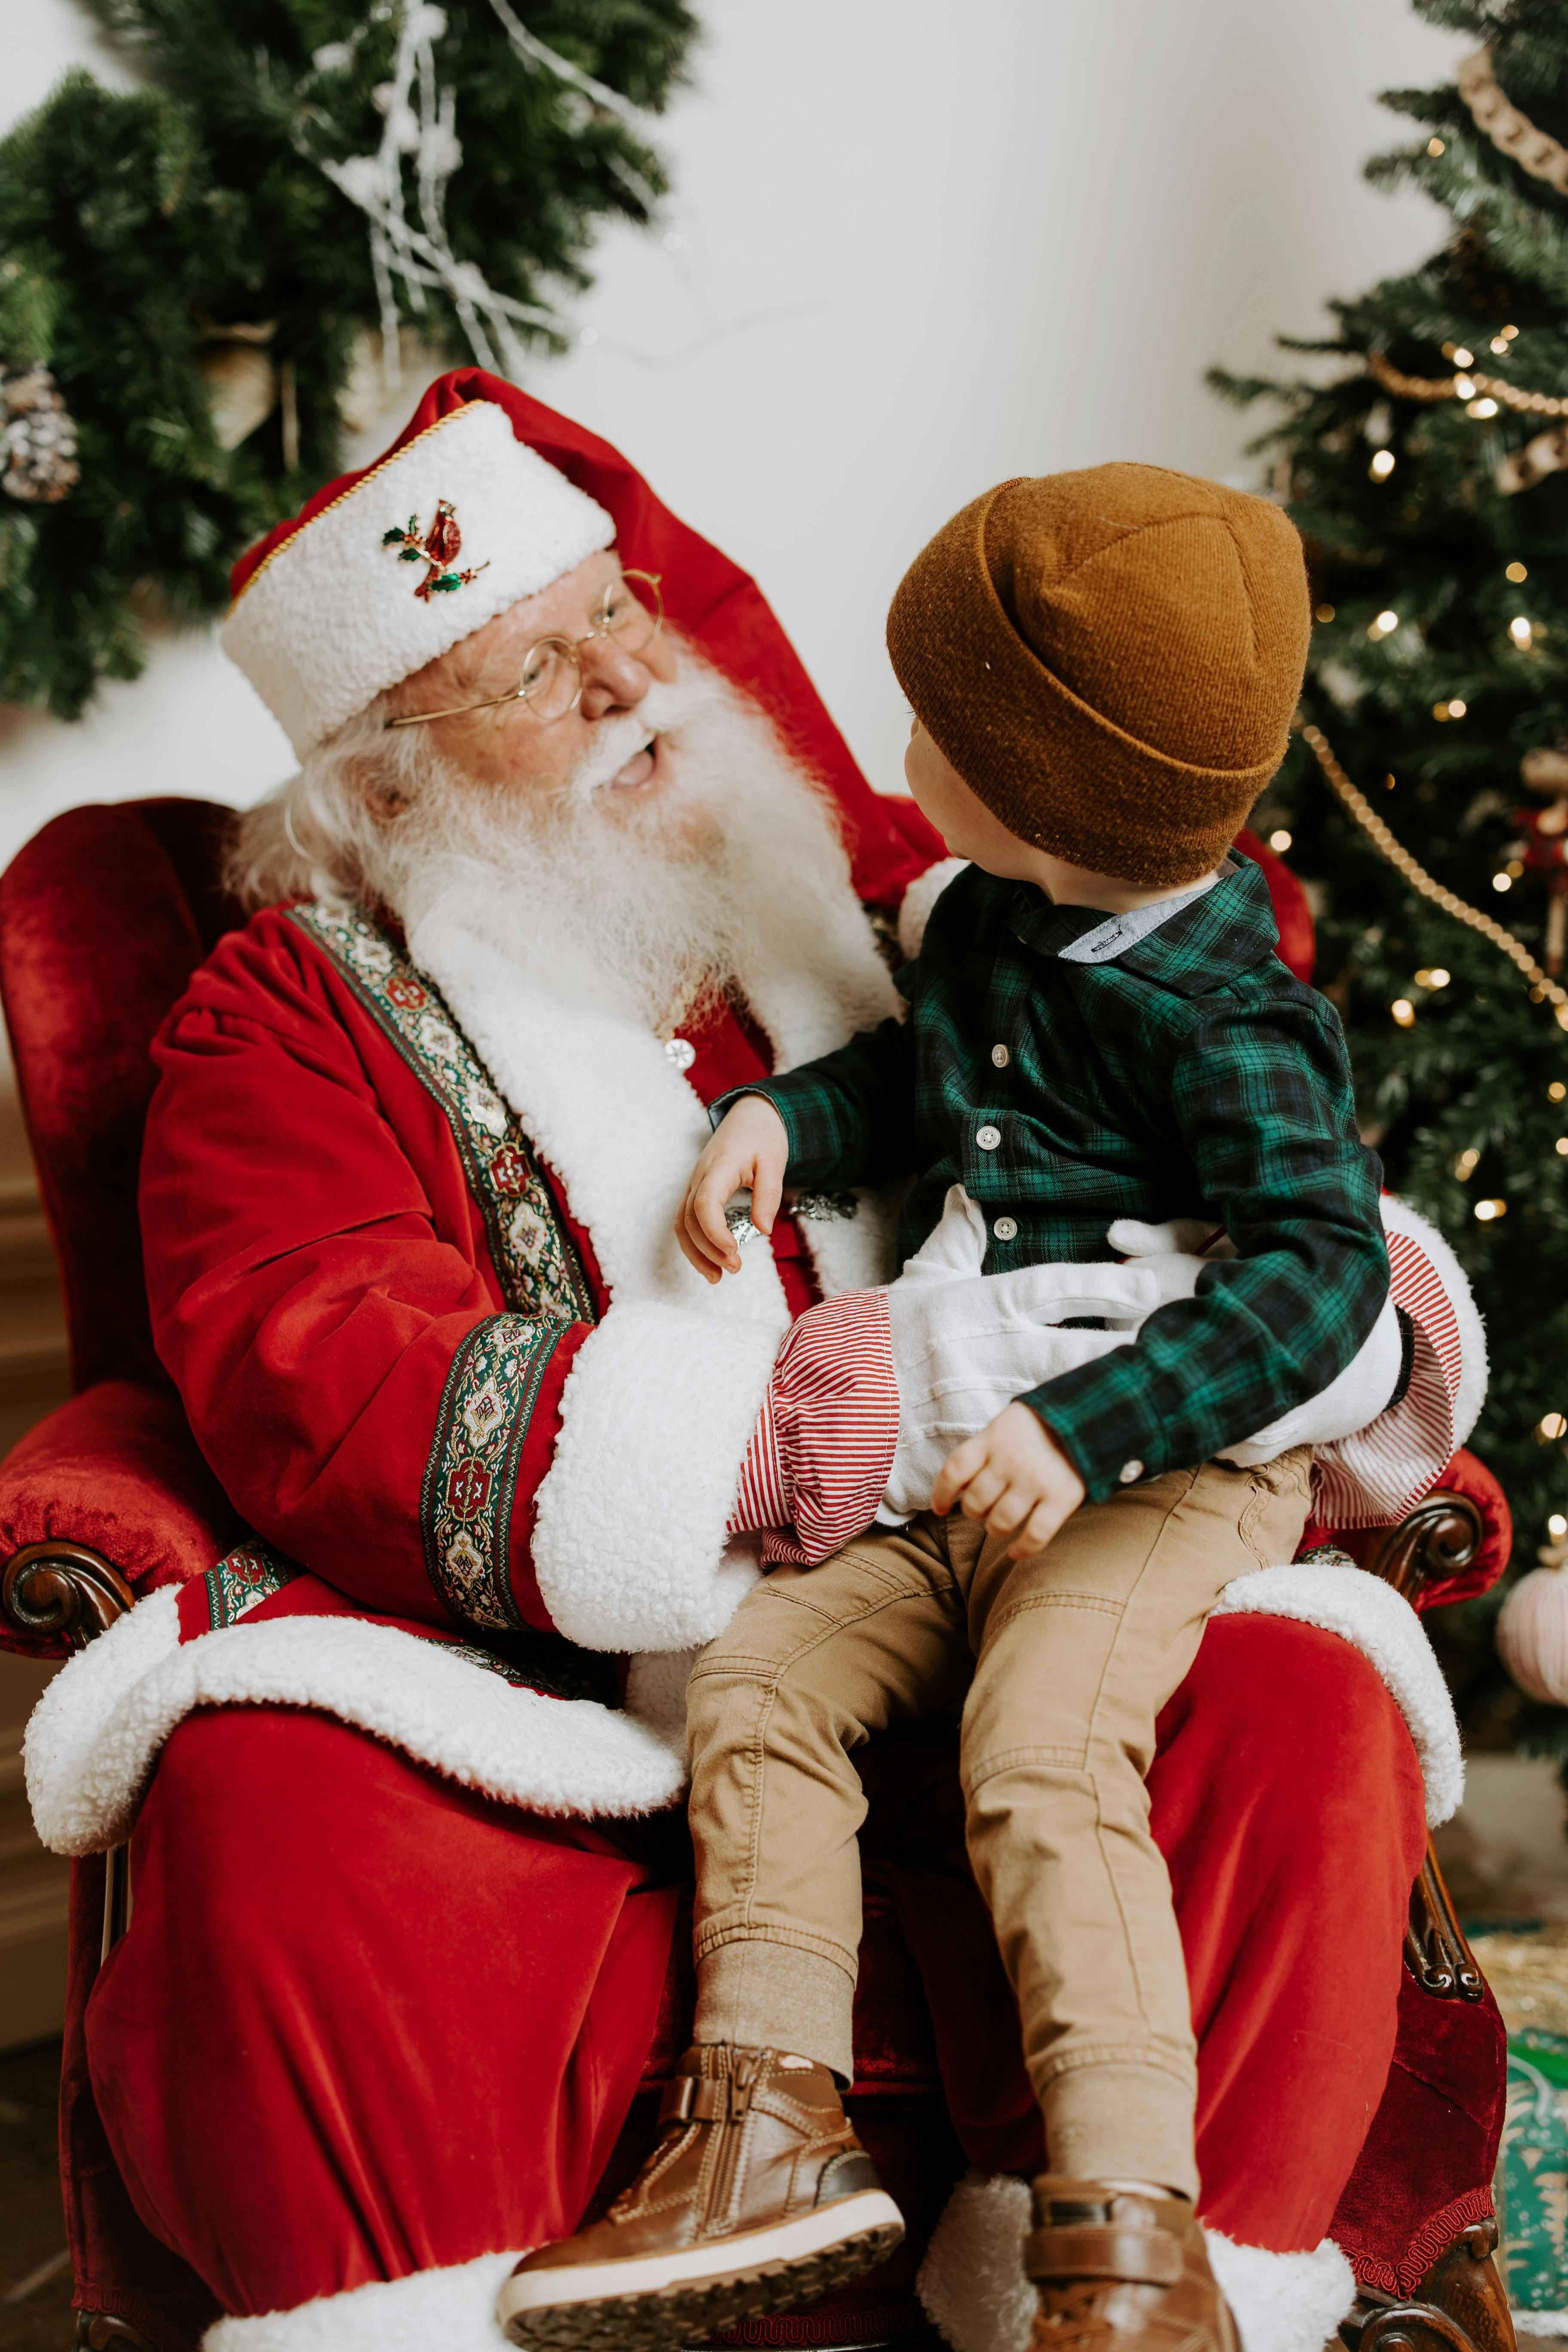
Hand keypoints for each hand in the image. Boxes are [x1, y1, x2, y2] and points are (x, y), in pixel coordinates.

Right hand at [676, 1095, 788, 1281]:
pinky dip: (694, 1244)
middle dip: (708, 1249)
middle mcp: (699, 1177)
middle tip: (735, 1268)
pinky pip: (686, 1220)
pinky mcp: (696, 1191)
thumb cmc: (763, 1137)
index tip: (734, 1252)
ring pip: (682, 1223)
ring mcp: (694, 1184)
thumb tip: (763, 1230)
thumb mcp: (775, 1162)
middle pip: (689, 1220)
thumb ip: (768, 1195)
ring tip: (718, 1277)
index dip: (714, 1232)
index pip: (705, 1204)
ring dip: (696, 1253)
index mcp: (718, 1167)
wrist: (750, 1115)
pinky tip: (710, 1262)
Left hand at [930, 1401, 1086, 1559]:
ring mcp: (1035, 1480)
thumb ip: (984, 1450)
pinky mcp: (1062, 1497)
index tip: (940, 1507)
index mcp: (992, 1438)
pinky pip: (1035, 1534)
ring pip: (1000, 1522)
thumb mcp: (1005, 1425)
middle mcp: (1009, 1460)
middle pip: (975, 1502)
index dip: (941, 1493)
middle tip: (984, 1509)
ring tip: (1000, 1525)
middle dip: (974, 1512)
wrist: (1090, 1414)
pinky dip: (1023, 1549)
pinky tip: (1016, 1552)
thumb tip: (959, 1488)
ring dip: (995, 1529)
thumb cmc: (1041, 1425)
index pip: (954, 1471)